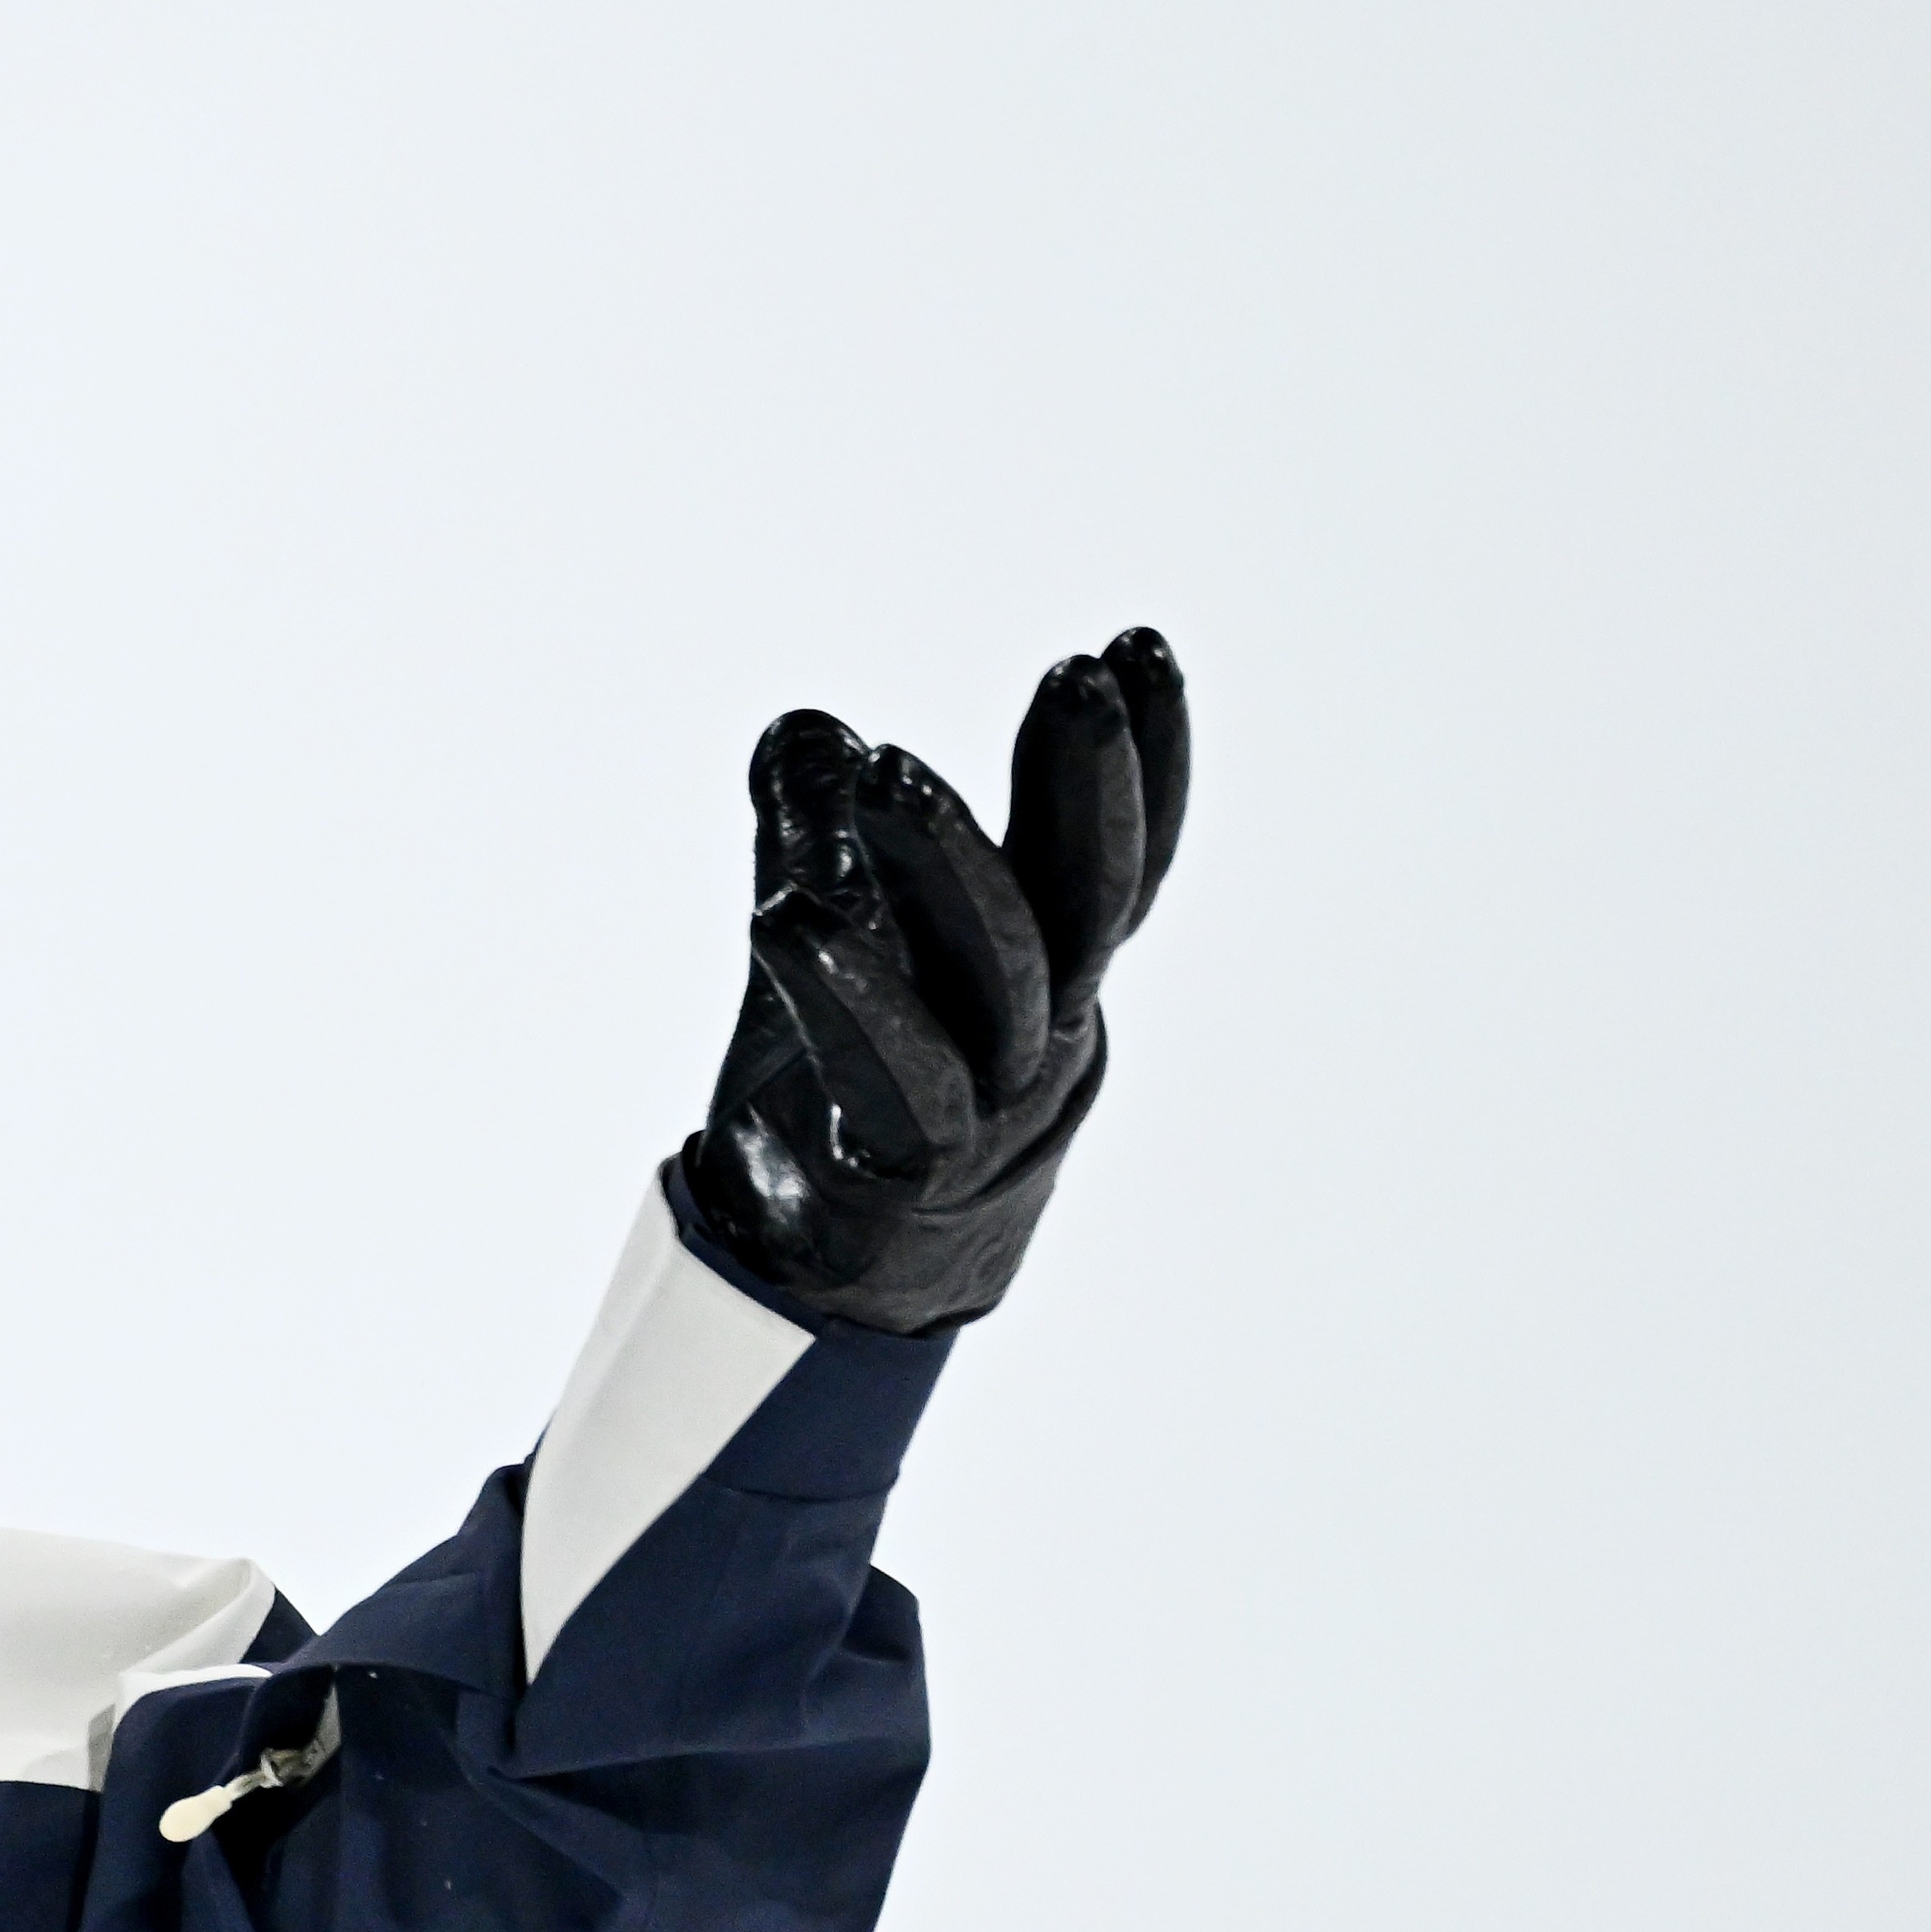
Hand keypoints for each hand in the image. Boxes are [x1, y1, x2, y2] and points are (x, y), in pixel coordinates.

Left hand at [672, 628, 1190, 1333]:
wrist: (831, 1283)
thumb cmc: (851, 1095)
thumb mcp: (830, 946)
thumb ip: (816, 838)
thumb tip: (800, 732)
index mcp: (1047, 976)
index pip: (1116, 855)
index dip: (1144, 760)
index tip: (1136, 649)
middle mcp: (1043, 1035)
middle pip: (1088, 896)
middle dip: (1088, 782)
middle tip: (1072, 675)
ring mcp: (991, 1106)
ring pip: (998, 973)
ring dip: (947, 861)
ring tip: (879, 769)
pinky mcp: (910, 1168)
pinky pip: (897, 1073)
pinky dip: (845, 988)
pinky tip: (786, 917)